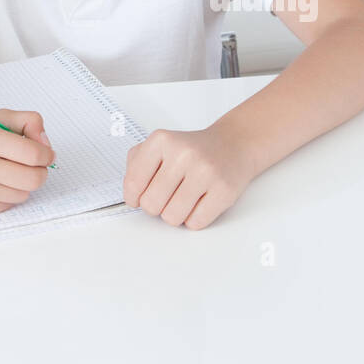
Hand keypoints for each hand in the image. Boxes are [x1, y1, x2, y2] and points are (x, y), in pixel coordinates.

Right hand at [0, 109, 55, 216]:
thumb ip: (26, 122)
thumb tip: (46, 145)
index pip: (34, 154)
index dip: (46, 154)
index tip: (46, 154)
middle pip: (33, 179)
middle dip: (40, 172)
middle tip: (34, 165)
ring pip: (22, 195)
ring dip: (21, 184)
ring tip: (7, 172)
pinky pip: (6, 206)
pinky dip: (6, 195)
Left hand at [122, 123, 255, 228]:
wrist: (232, 145)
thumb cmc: (191, 150)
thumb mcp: (159, 145)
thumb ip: (136, 163)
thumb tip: (131, 194)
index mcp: (161, 140)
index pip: (134, 184)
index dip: (134, 197)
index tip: (139, 197)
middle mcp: (183, 154)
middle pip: (151, 204)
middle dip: (156, 206)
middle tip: (166, 196)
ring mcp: (205, 172)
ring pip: (172, 217)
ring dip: (175, 214)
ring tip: (183, 198)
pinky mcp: (223, 190)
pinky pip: (196, 223)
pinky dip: (194, 219)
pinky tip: (199, 202)